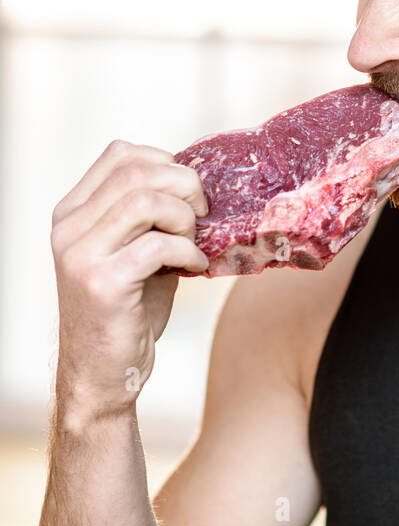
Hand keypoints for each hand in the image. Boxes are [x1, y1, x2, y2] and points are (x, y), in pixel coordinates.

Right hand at [51, 140, 209, 414]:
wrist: (104, 372)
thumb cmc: (128, 310)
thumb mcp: (134, 250)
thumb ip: (150, 214)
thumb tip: (196, 180)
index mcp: (72, 213)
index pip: (120, 153)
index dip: (165, 162)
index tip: (187, 193)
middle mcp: (68, 228)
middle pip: (138, 171)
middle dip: (185, 186)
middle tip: (203, 215)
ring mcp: (80, 255)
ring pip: (147, 200)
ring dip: (185, 218)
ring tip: (193, 242)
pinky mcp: (102, 283)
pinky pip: (158, 244)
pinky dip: (188, 250)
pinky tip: (193, 266)